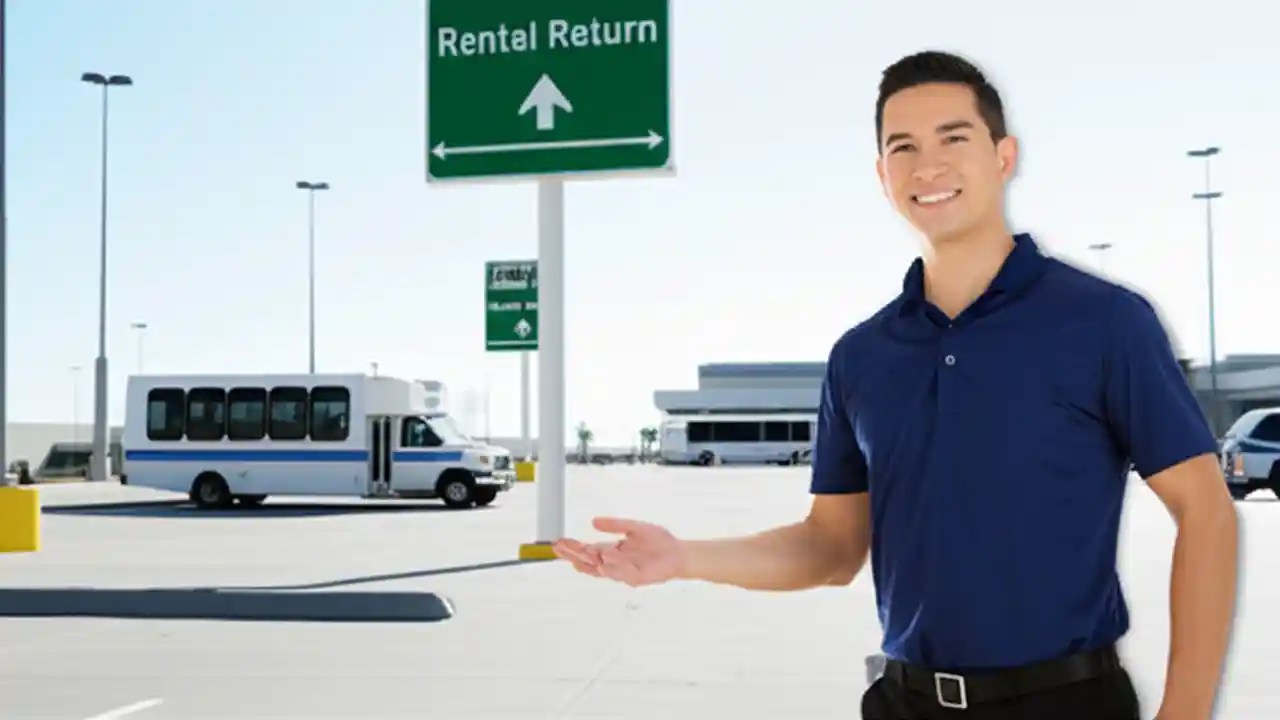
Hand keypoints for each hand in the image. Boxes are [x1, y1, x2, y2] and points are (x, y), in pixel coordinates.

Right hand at [552, 517, 685, 586]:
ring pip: (602, 569)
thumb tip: (593, 521)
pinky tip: (605, 558)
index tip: (558, 542)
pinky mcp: (637, 578)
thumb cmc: (658, 541)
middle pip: (589, 562)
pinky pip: (622, 574)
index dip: (572, 548)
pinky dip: (613, 566)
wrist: (679, 553)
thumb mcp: (634, 527)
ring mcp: (624, 573)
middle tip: (559, 548)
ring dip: (592, 560)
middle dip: (574, 555)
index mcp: (612, 552)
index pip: (587, 551)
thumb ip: (615, 524)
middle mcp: (614, 564)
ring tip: (582, 549)